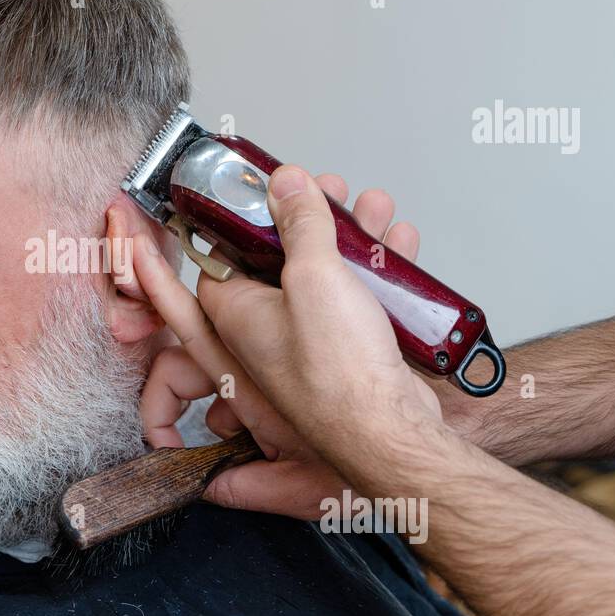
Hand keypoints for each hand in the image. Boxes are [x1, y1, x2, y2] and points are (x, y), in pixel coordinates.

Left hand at [195, 165, 443, 480]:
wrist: (391, 431)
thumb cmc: (338, 373)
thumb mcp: (313, 275)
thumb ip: (299, 223)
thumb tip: (285, 184)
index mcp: (236, 313)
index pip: (216, 257)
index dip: (233, 220)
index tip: (245, 191)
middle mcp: (266, 329)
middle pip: (276, 258)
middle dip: (302, 218)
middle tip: (321, 188)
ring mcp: (308, 341)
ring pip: (323, 274)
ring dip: (348, 237)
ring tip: (370, 204)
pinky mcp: (348, 349)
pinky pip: (358, 298)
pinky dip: (377, 268)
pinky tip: (398, 242)